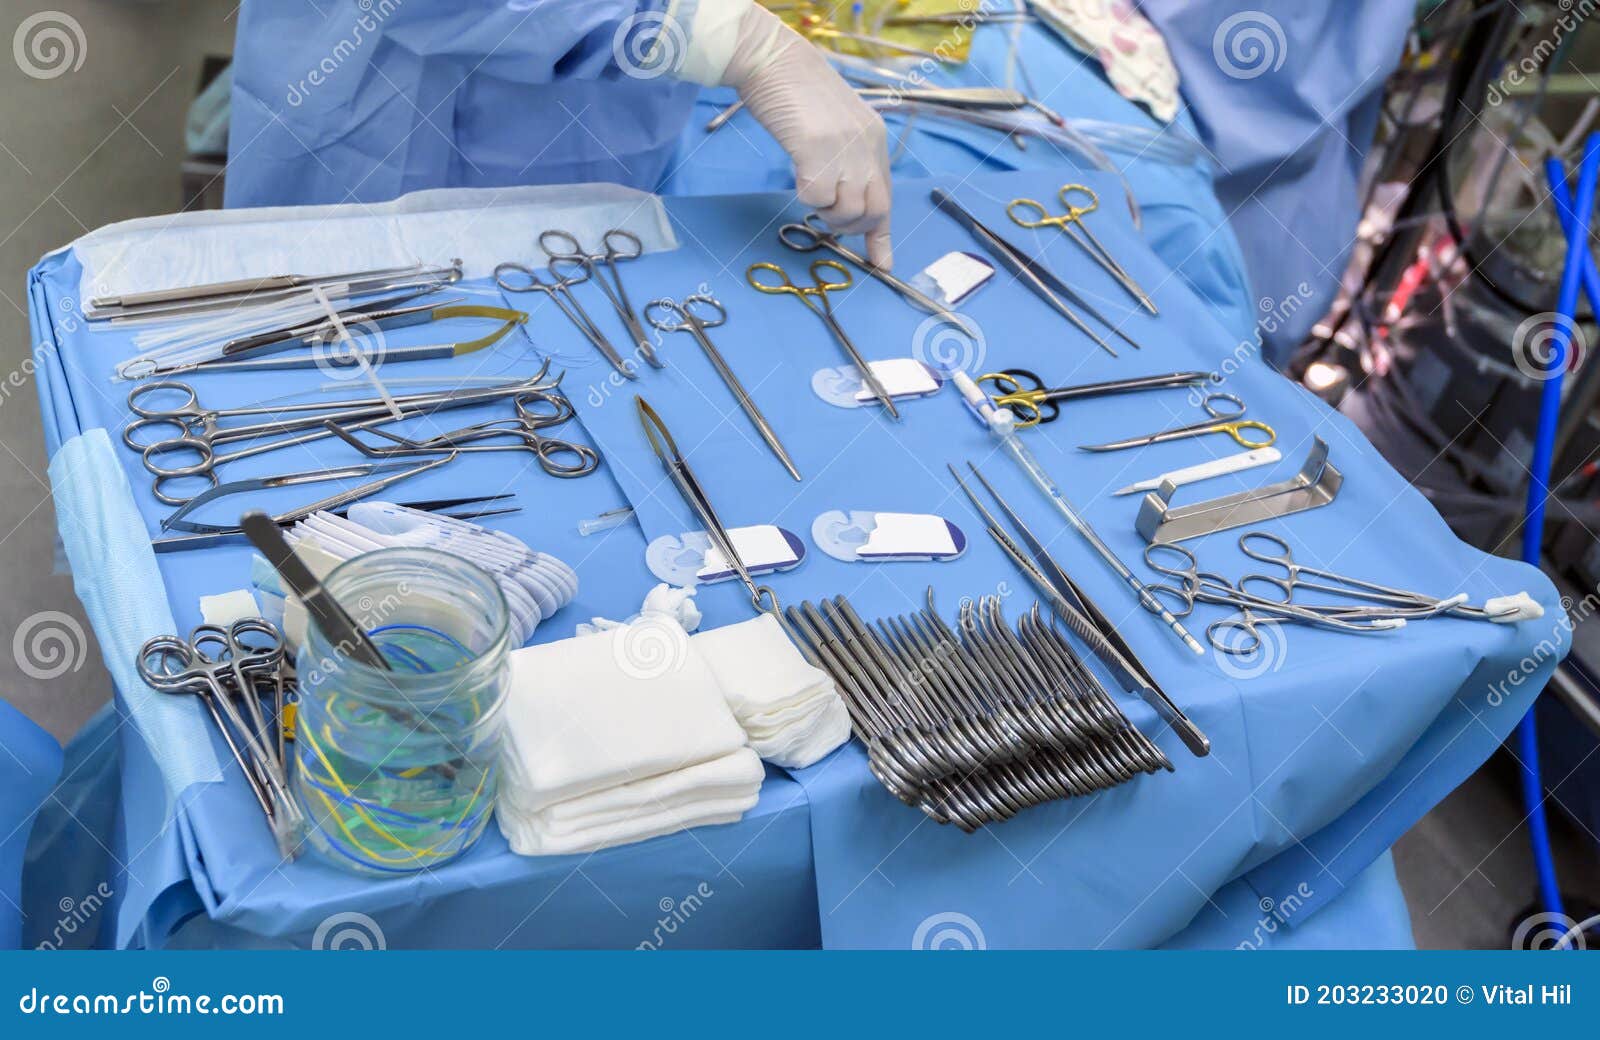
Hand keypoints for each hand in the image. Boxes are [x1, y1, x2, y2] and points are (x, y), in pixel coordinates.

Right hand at [721, 7, 893, 267]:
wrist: (774, 60)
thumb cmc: (796, 94)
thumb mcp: (836, 128)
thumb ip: (848, 161)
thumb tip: (847, 200)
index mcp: (875, 141)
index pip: (886, 198)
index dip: (882, 235)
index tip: (882, 264)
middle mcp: (867, 146)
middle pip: (873, 211)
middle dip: (850, 227)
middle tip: (826, 215)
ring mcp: (845, 149)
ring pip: (848, 211)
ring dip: (826, 213)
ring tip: (811, 190)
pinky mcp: (817, 150)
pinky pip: (817, 198)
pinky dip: (806, 198)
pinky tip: (798, 176)